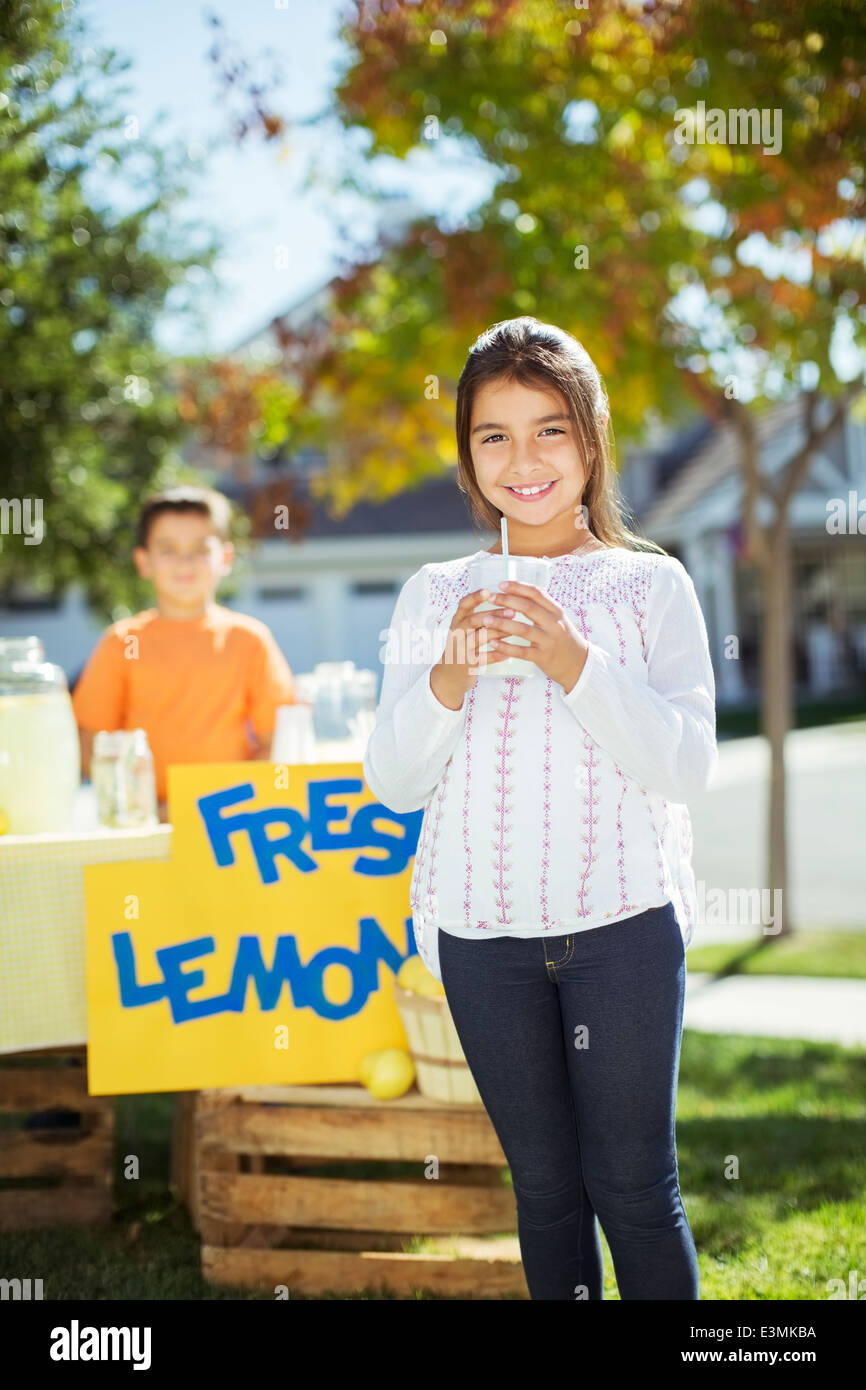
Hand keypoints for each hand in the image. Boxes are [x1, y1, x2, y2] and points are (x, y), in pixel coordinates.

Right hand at [430, 586, 509, 708]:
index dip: (475, 597)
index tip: (489, 591)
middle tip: (512, 612)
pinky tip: (509, 653)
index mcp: (456, 622)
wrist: (447, 676)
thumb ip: (476, 617)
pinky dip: (496, 655)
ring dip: (497, 633)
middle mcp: (456, 634)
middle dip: (493, 615)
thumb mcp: (462, 630)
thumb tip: (500, 598)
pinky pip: (483, 659)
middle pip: (473, 621)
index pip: (463, 605)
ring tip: (514, 630)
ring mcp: (460, 650)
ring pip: (479, 639)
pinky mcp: (466, 665)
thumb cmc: (461, 648)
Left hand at [482, 581, 589, 692]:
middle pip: (528, 607)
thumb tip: (518, 592)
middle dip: (506, 601)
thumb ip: (541, 608)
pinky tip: (493, 643)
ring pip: (522, 629)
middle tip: (490, 598)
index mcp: (556, 611)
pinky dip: (506, 646)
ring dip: (502, 623)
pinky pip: (521, 651)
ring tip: (486, 619)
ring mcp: (549, 641)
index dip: (517, 587)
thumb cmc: (563, 639)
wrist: (578, 664)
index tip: (501, 584)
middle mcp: (554, 624)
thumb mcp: (557, 619)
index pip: (536, 593)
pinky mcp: (543, 657)